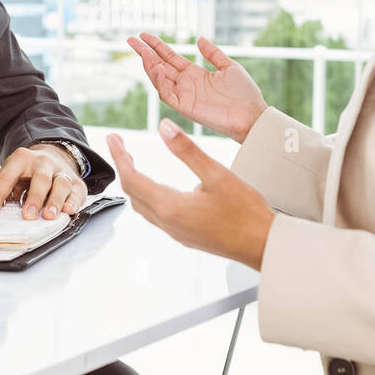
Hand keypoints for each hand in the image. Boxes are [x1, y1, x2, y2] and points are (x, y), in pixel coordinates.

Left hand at [0, 145, 88, 220]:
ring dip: (55, 201)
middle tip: (27, 216)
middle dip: (34, 198)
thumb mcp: (11, 174)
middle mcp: (43, 163)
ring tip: (49, 216)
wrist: (54, 155)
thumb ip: (2, 189)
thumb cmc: (27, 173)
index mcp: (22, 159)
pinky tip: (69, 210)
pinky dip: (74, 201)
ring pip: (61, 184)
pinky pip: (77, 191)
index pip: (8, 176)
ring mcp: (61, 171)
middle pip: (40, 179)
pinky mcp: (76, 181)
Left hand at [106, 119, 274, 269]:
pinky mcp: (185, 236)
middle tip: (121, 145)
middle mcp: (168, 222)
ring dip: (134, 183)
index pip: (132, 178)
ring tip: (132, 162)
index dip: (120, 155)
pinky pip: (155, 215)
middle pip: (133, 193)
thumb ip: (187, 150)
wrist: (262, 246)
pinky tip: (157, 188)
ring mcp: (175, 232)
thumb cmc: (245, 213)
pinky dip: (147, 196)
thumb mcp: (217, 174)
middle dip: (124, 166)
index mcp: (170, 207)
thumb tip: (163, 128)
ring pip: (142, 206)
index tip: (112, 138)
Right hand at [128, 33, 267, 142]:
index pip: (170, 57)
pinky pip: (167, 94)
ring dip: (150, 65)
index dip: (157, 46)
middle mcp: (185, 84)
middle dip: (145, 53)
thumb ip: (213, 53)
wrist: (252, 114)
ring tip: (143, 52)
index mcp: (194, 74)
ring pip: (159, 80)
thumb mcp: (229, 66)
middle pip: (159, 66)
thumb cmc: (244, 93)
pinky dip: (160, 81)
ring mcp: (184, 96)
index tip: (144, 35)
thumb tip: (200, 38)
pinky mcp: (185, 107)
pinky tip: (158, 68)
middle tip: (131, 40)